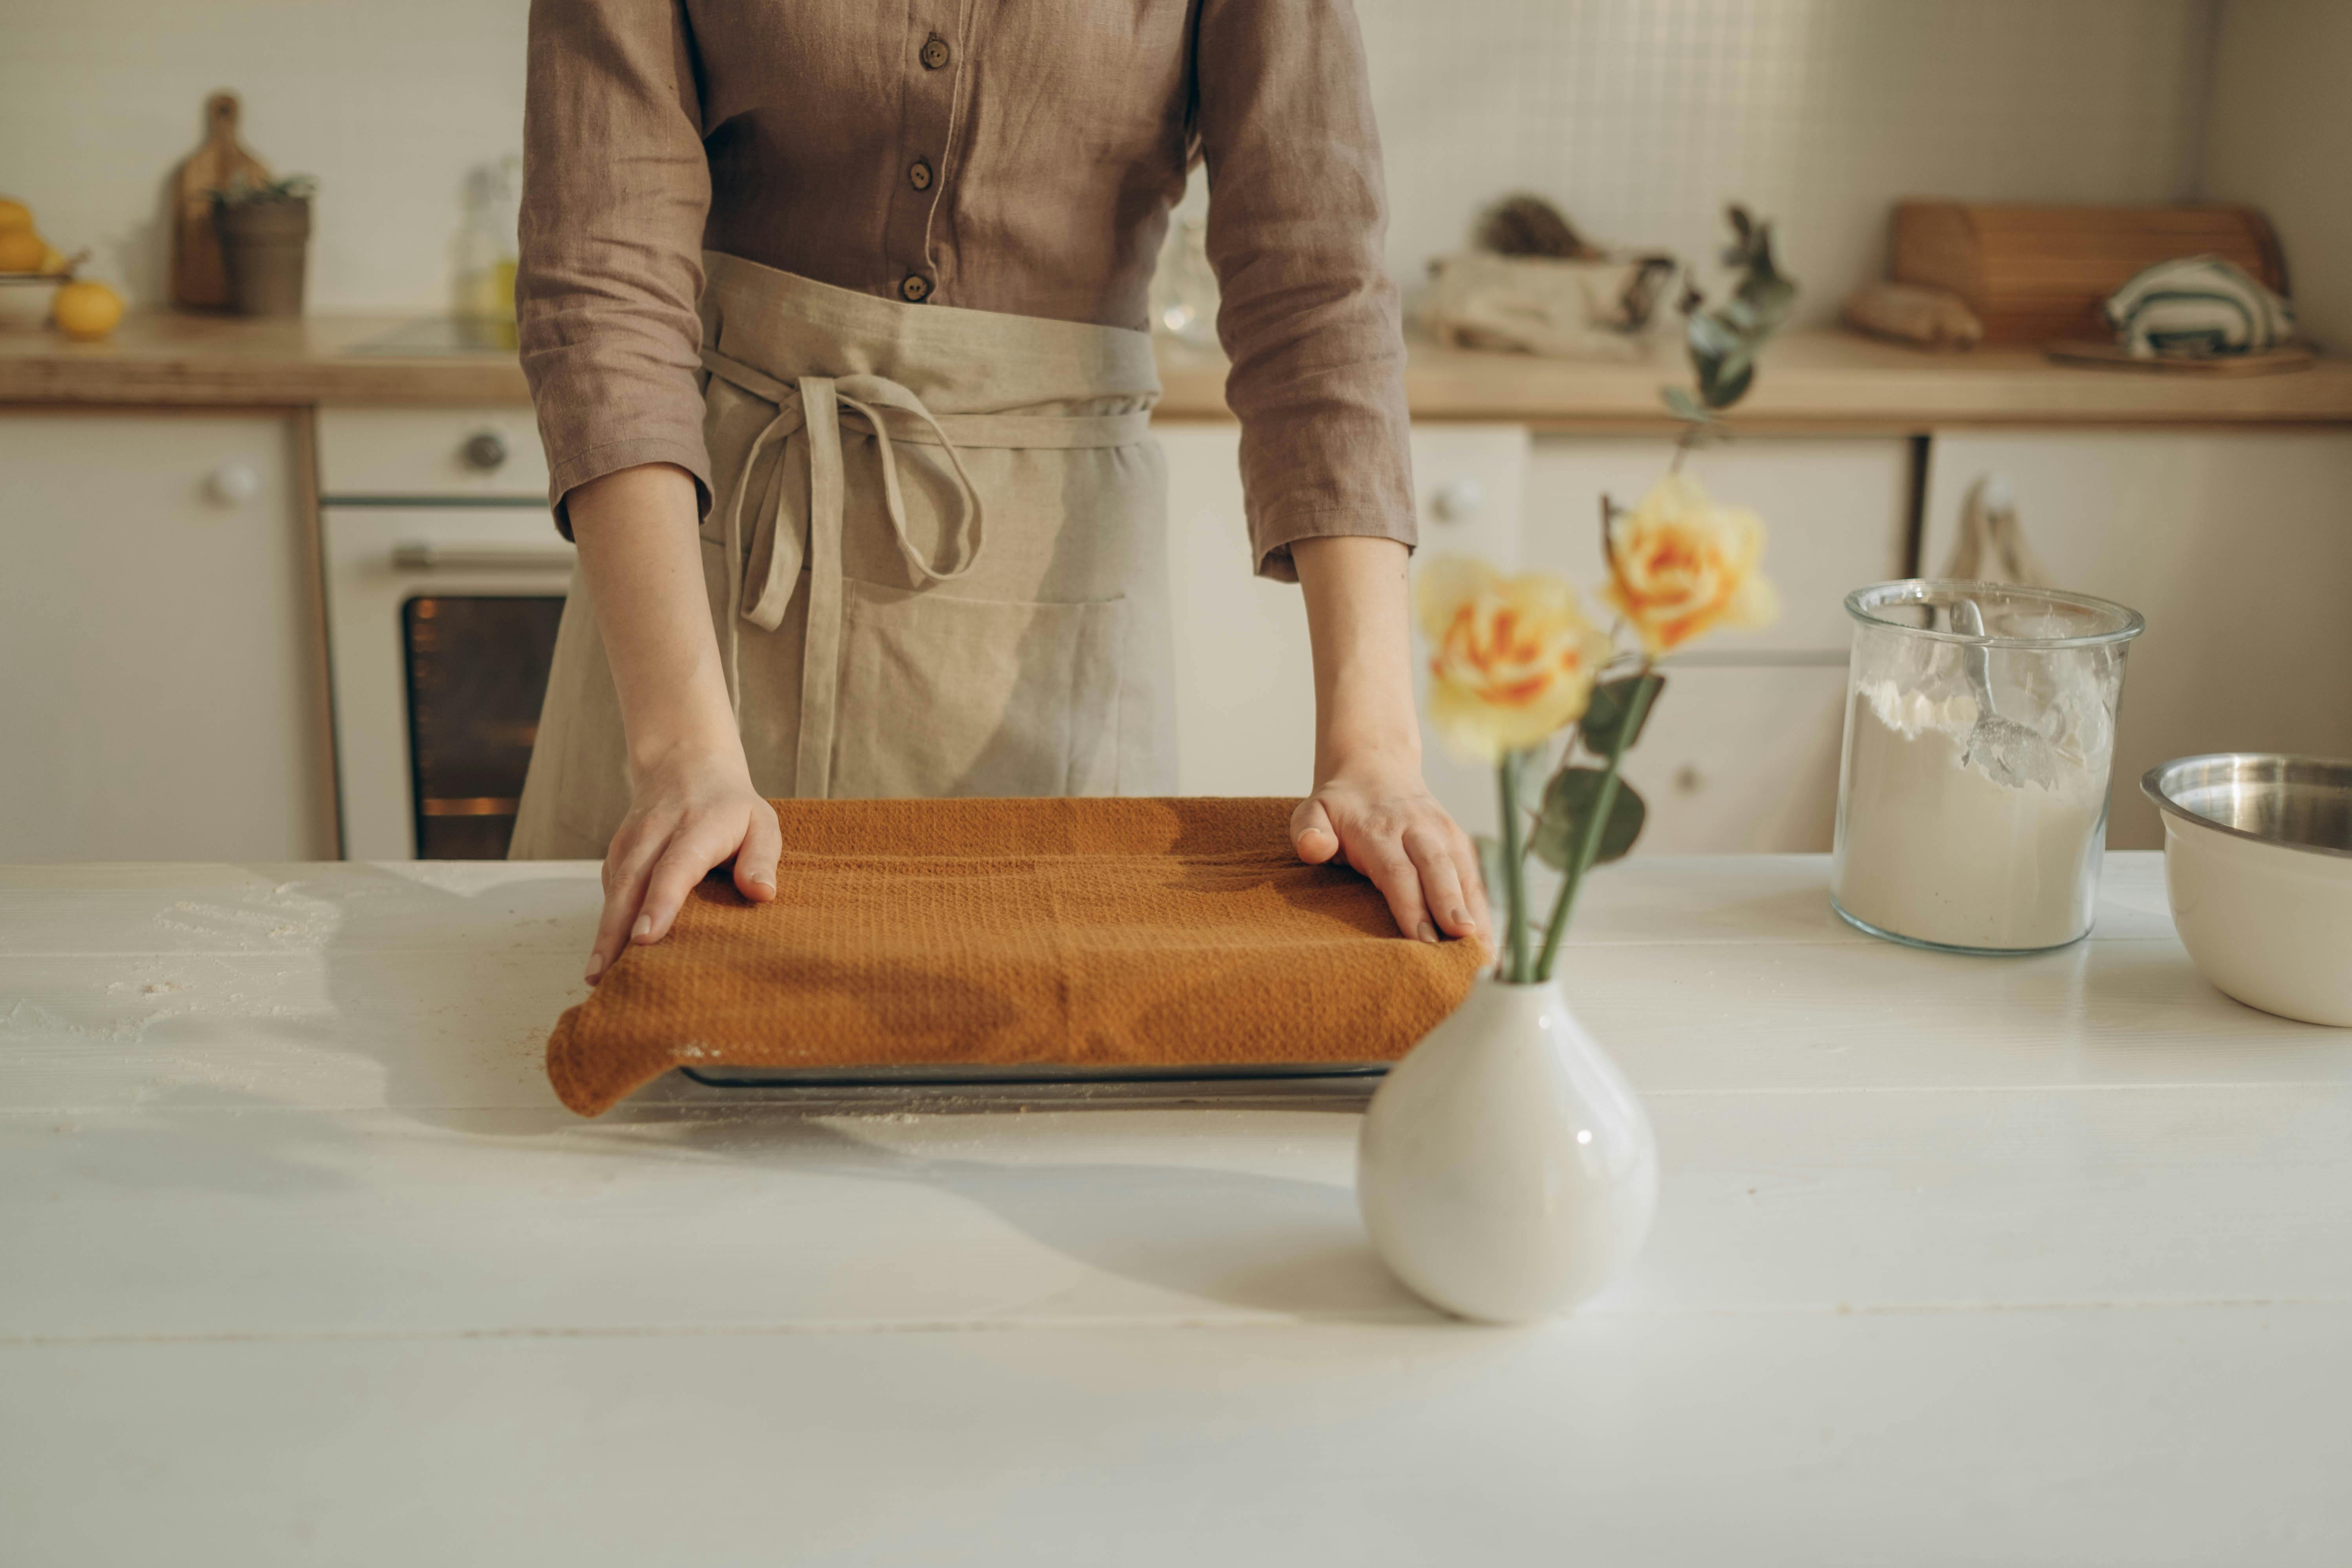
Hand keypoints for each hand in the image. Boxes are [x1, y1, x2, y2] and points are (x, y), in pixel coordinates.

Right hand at [585, 743, 779, 983]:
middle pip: (631, 884)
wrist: (685, 765)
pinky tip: (606, 957)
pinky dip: (606, 922)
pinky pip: (610, 890)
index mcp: (697, 828)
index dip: (659, 902)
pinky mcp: (617, 854)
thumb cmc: (731, 809)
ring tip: (597, 976)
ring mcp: (631, 843)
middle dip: (616, 930)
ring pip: (614, 890)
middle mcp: (656, 834)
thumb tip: (763, 894)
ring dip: (603, 933)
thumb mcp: (761, 823)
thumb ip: (762, 858)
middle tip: (605, 974)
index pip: (675, 867)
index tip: (646, 937)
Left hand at [1292, 746, 1488, 944]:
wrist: (1375, 770)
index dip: (1411, 904)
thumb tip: (1314, 847)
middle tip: (1462, 939)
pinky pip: (1474, 877)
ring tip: (1482, 951)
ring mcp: (1443, 834)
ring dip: (1474, 911)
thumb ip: (1308, 829)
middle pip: (1437, 869)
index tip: (1421, 937)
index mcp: (1379, 828)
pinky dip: (1482, 909)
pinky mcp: (1459, 843)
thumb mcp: (1313, 811)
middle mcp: (1417, 829)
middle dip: (1450, 905)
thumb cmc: (1340, 807)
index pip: (1397, 869)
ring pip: (1462, 873)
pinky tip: (1486, 943)